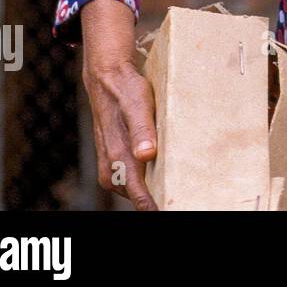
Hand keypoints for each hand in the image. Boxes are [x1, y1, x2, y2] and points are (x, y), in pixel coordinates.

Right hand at [81, 0, 158, 209]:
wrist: (107, 78)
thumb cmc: (126, 90)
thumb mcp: (139, 104)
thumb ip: (142, 130)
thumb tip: (146, 155)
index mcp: (120, 154)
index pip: (138, 192)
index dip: (153, 205)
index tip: (170, 208)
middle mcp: (112, 162)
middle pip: (134, 195)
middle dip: (153, 200)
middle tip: (179, 200)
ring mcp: (110, 160)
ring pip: (129, 188)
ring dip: (146, 192)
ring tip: (170, 192)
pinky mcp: (112, 155)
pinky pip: (126, 178)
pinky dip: (139, 182)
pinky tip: (156, 176)